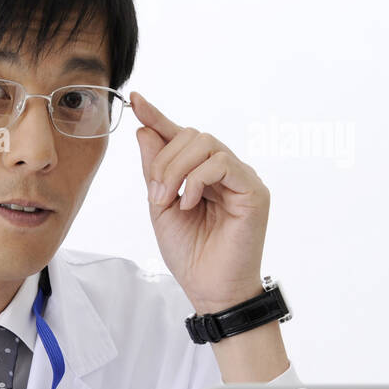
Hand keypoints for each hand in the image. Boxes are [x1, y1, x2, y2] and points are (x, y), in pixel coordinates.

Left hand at [133, 92, 269, 312]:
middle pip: (190, 135)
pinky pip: (222, 163)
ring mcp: (241, 177)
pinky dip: (198, 180)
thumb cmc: (190, 253)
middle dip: (164, 160)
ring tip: (170, 199)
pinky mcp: (253, 190)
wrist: (209, 288)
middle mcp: (223, 170)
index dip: (157, 117)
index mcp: (200, 173)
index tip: (135, 100)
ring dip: (177, 169)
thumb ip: (154, 169)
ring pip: (206, 144)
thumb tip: (144, 130)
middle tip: (156, 194)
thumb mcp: (160, 206)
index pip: (179, 136)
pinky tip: (189, 202)